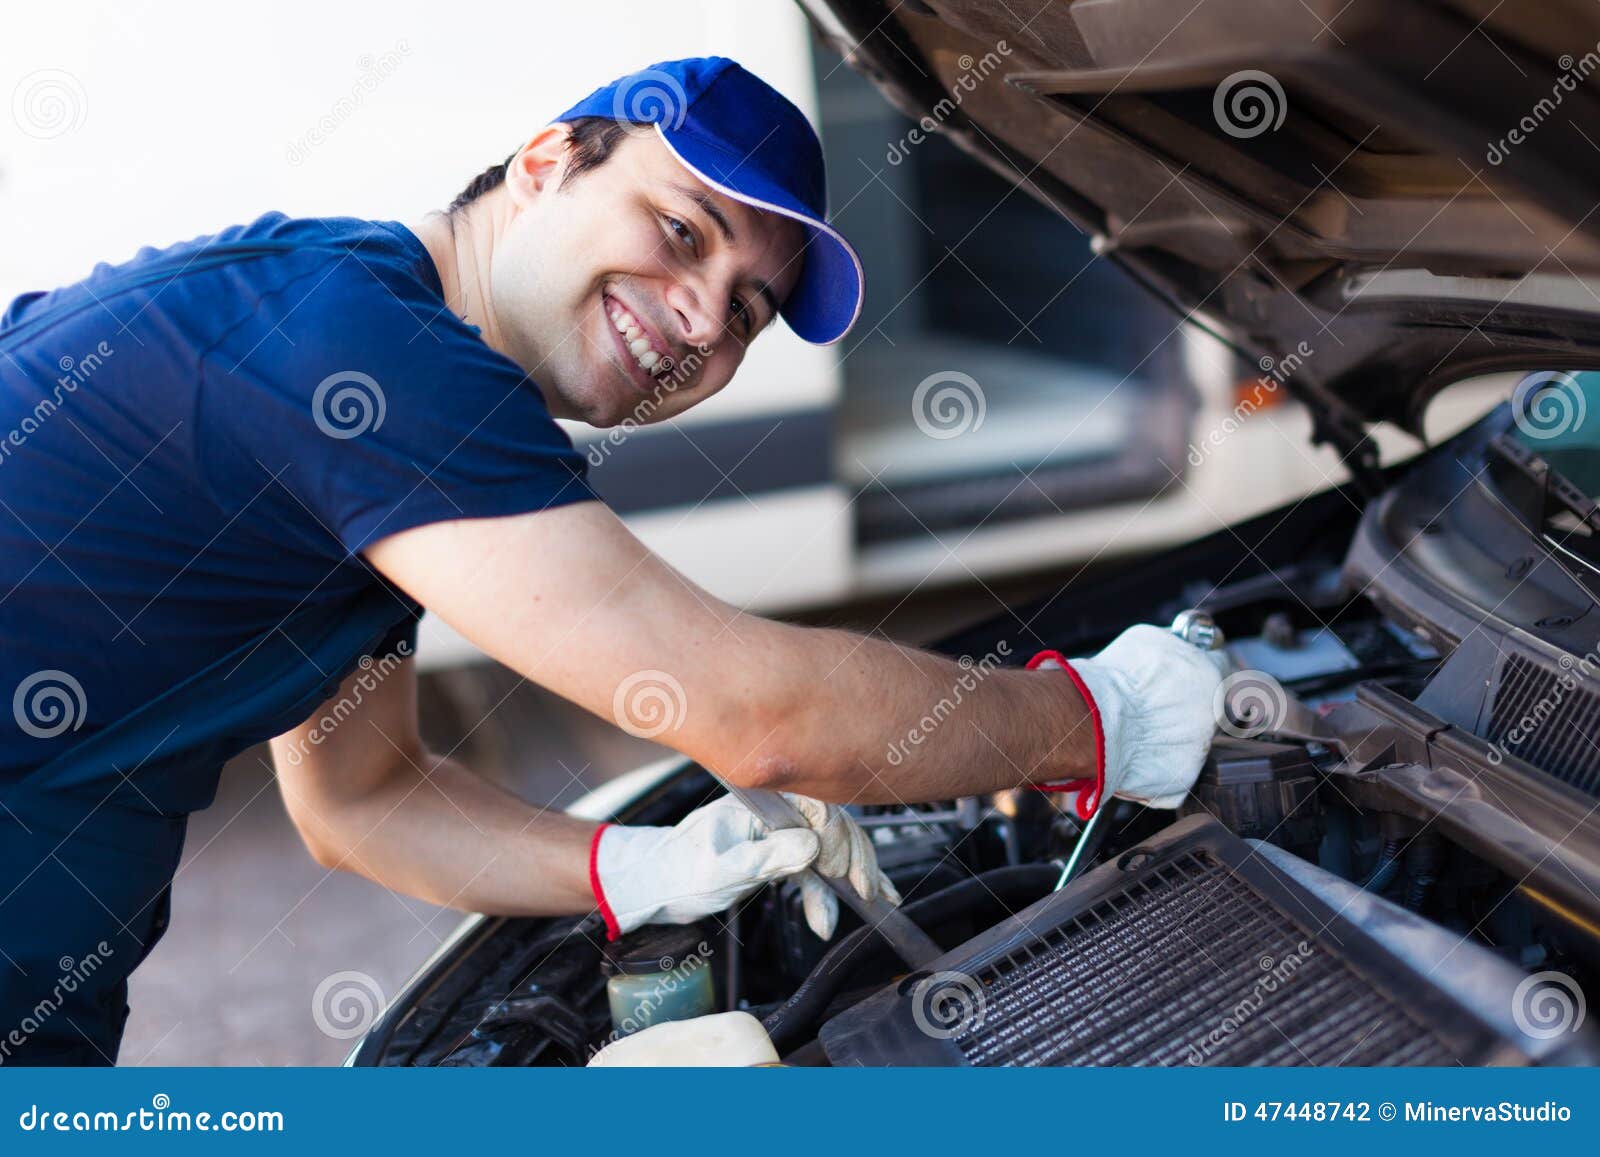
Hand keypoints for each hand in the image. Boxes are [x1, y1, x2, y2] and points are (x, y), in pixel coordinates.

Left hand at [589, 793, 896, 940]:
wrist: (651, 885)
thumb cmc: (675, 873)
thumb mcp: (721, 870)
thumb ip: (766, 857)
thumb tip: (813, 846)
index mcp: (760, 801)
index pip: (817, 808)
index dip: (837, 840)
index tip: (841, 875)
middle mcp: (774, 810)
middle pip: (833, 824)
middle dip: (855, 856)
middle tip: (864, 891)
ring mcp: (777, 830)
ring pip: (830, 845)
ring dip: (852, 874)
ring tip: (873, 900)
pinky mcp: (777, 851)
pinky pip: (815, 865)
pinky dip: (832, 888)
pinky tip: (851, 904)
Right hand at [1032, 625, 1228, 814]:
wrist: (1095, 721)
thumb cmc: (1116, 677)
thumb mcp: (1150, 637)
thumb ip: (1177, 645)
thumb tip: (1183, 645)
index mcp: (1210, 674)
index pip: (1221, 665)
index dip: (1203, 666)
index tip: (1191, 669)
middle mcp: (1213, 714)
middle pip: (1208, 706)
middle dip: (1187, 703)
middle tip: (1156, 701)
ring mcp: (1200, 749)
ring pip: (1190, 739)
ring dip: (1171, 733)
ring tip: (1138, 727)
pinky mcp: (1183, 778)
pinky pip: (1173, 768)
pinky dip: (1157, 760)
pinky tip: (1135, 750)